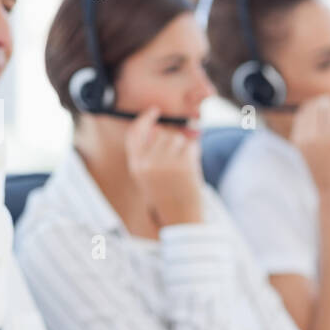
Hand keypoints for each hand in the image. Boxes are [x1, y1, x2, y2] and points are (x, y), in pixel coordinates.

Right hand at [125, 108, 202, 227]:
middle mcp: (148, 162)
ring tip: (182, 167)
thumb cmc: (165, 197)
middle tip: (177, 160)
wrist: (180, 219)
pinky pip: (191, 146)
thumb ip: (149, 154)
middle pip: (162, 134)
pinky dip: (194, 154)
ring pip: (178, 138)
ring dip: (184, 148)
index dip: (144, 120)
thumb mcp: (147, 177)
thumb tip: (159, 128)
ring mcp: (166, 162)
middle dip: (172, 141)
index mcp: (136, 165)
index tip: (154, 111)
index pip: (134, 134)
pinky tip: (191, 169)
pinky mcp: (184, 163)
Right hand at [290, 96, 329, 196]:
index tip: (323, 105)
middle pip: (317, 108)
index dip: (314, 106)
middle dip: (327, 103)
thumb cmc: (322, 170)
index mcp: (298, 140)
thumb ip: (307, 132)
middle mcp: (308, 138)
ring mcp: (324, 139)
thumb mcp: (307, 151)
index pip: (304, 113)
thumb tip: (314, 107)